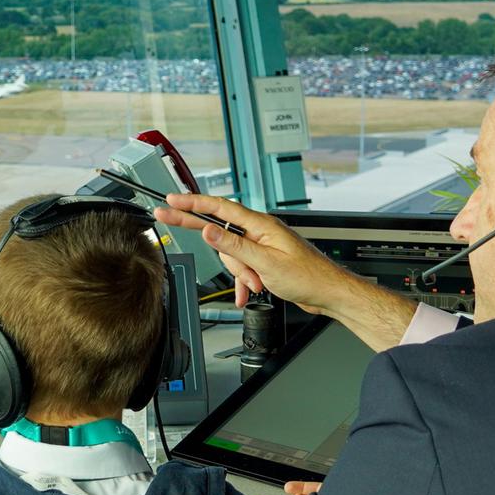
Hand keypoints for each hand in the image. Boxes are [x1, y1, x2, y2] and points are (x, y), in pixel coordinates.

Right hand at [153, 193, 356, 313]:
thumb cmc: (307, 276)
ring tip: (258, 283)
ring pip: (233, 255)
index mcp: (261, 225)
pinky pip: (244, 266)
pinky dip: (245, 280)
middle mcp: (261, 231)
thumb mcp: (266, 262)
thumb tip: (209, 230)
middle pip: (222, 233)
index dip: (192, 203)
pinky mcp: (265, 260)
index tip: (172, 200)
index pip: (220, 208)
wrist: (328, 293)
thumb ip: (234, 246)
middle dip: (215, 245)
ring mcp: (263, 245)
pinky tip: (250, 291)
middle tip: (166, 217)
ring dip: (241, 273)